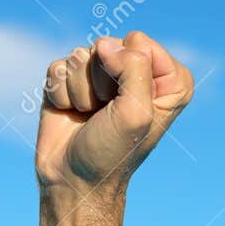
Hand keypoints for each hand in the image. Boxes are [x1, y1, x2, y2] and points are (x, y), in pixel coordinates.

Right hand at [36, 31, 192, 196]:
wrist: (74, 181)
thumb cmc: (113, 153)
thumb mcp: (137, 113)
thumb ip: (134, 67)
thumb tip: (103, 44)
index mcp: (165, 81)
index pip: (141, 44)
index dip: (129, 71)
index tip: (129, 106)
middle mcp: (133, 73)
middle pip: (109, 46)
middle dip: (103, 82)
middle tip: (106, 114)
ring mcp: (99, 75)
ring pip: (81, 55)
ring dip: (81, 91)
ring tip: (89, 116)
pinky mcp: (69, 81)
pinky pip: (59, 68)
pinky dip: (61, 94)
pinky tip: (70, 113)